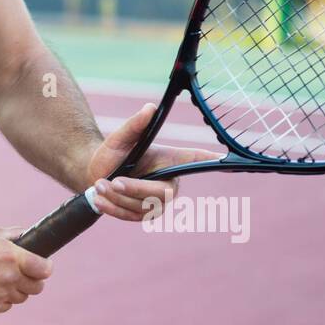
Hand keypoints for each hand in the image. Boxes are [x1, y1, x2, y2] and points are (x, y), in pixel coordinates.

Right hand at [0, 227, 51, 313]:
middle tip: (22, 273)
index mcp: (11, 256)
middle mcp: (8, 277)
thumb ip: (13, 236)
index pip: (45, 269)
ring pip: (21, 298)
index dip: (45, 267)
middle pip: (37, 287)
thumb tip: (29, 235)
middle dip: (33, 280)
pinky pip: (6, 306)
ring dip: (16, 290)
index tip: (42, 266)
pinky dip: (2, 299)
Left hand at [85, 103, 222, 221]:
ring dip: (117, 197)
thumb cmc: (113, 152)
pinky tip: (100, 199)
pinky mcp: (144, 215)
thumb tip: (150, 107)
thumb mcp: (121, 137)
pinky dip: (112, 208)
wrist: (94, 173)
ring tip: (99, 184)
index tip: (231, 160)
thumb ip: (135, 125)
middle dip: (133, 189)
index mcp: (171, 161)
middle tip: (110, 181)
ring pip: (141, 207)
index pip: (197, 160)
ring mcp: (158, 203)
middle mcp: (169, 183)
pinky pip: (131, 216)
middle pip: (160, 194)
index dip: (213, 161)